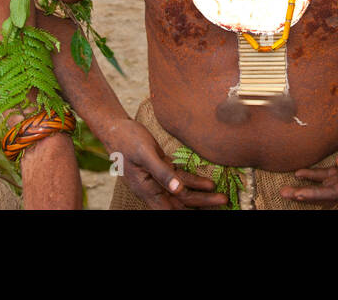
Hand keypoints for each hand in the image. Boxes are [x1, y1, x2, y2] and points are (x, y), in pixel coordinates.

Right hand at [105, 119, 225, 209]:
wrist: (114, 127)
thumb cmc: (127, 140)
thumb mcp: (145, 154)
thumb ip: (161, 172)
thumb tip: (178, 190)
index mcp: (147, 189)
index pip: (172, 207)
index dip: (190, 210)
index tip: (208, 209)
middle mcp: (152, 188)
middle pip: (181, 201)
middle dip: (202, 202)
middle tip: (223, 200)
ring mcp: (157, 179)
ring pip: (182, 191)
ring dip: (200, 194)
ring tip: (220, 195)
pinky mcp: (160, 168)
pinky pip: (179, 178)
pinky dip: (193, 180)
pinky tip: (207, 182)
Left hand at [279, 114, 337, 204]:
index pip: (336, 192)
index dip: (317, 194)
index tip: (299, 194)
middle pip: (328, 194)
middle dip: (306, 196)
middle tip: (284, 193)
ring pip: (326, 187)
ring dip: (307, 188)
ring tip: (286, 189)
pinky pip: (328, 175)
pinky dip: (314, 176)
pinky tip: (299, 173)